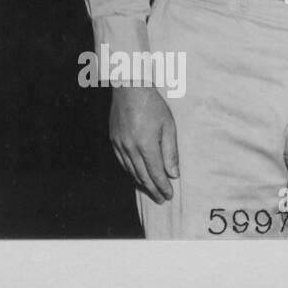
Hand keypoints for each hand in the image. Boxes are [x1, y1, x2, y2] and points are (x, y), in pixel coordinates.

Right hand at [109, 86, 179, 202]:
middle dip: (153, 189)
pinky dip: (130, 171)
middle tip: (161, 199)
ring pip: (131, 171)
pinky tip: (136, 175)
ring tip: (150, 190)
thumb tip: (173, 174)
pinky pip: (122, 162)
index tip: (169, 195)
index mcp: (146, 145)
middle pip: (142, 176)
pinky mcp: (114, 139)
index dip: (163, 187)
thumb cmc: (152, 105)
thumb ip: (171, 151)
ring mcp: (120, 144)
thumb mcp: (168, 126)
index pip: (155, 173)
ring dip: (141, 183)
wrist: (129, 88)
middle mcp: (130, 148)